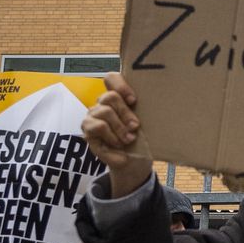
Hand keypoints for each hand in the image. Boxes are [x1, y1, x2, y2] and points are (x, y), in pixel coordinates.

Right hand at [82, 73, 153, 198]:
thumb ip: (145, 111)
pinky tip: (120, 149)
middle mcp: (102, 104)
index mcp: (117, 98)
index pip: (112, 79)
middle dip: (126, 113)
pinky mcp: (88, 132)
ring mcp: (93, 117)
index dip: (121, 86)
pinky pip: (98, 128)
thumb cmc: (143, 139)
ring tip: (129, 140)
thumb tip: (155, 102)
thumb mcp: (147, 124)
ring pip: (105, 112)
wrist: (134, 163)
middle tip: (136, 127)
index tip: (134, 100)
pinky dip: (112, 140)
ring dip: (119, 128)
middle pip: (110, 97)